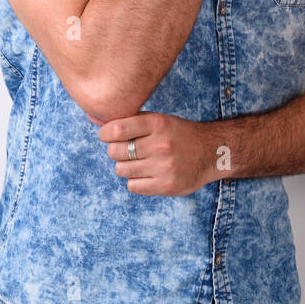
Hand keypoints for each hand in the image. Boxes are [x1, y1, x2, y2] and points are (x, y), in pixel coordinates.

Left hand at [98, 111, 217, 196]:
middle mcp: (161, 144)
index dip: (105, 134)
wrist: (213, 152)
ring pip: (121, 170)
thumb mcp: (159, 120)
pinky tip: (149, 174)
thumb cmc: (178, 134)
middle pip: (114, 152)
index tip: (108, 136)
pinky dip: (136, 181)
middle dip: (116, 151)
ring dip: (126, 167)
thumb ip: (129, 120)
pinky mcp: (166, 185)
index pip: (116, 129)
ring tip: (141, 162)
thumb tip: (92, 117)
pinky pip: (132, 186)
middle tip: (128, 150)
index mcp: (158, 124)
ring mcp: (164, 166)